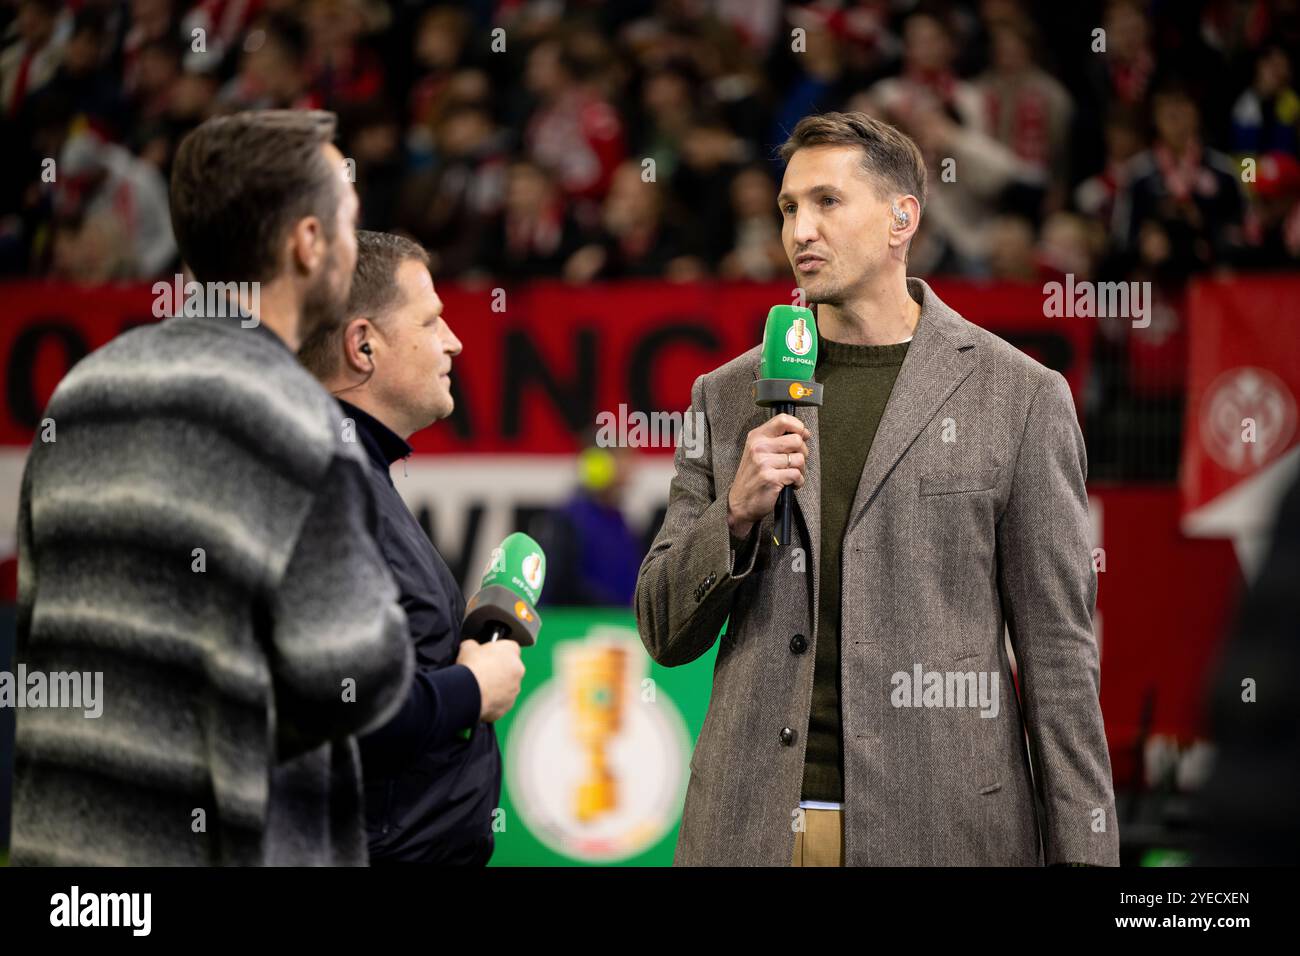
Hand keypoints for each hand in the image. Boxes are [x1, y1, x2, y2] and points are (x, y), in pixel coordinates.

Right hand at [456, 639, 524, 721]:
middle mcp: (518, 669)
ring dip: (497, 686)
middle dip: (498, 670)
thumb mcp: (467, 646)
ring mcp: (515, 688)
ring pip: (507, 686)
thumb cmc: (471, 667)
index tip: (488, 656)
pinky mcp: (509, 704)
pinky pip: (502, 701)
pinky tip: (480, 698)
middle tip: (482, 672)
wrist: (469, 692)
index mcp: (511, 650)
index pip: (509, 647)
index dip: (497, 652)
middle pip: (510, 668)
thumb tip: (471, 647)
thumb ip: (474, 645)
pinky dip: (493, 701)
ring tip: (479, 687)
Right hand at [726, 413, 809, 538]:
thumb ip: (778, 439)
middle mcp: (759, 447)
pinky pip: (797, 475)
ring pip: (799, 459)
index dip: (798, 427)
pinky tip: (789, 484)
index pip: (783, 419)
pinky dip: (798, 482)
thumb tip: (804, 432)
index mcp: (757, 437)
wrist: (740, 502)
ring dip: (801, 470)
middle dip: (802, 452)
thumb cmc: (753, 477)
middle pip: (796, 440)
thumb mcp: (759, 452)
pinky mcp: (771, 478)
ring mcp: (764, 462)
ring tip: (790, 475)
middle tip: (794, 462)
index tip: (801, 436)